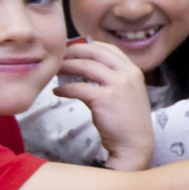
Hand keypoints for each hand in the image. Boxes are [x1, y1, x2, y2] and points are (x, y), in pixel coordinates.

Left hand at [52, 38, 152, 169]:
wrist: (134, 144)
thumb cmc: (126, 121)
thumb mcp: (125, 93)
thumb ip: (111, 78)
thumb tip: (82, 68)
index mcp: (133, 70)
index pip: (108, 48)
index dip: (88, 45)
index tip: (72, 48)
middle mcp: (128, 73)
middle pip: (95, 52)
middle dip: (73, 51)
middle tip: (58, 55)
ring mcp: (118, 85)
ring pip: (85, 66)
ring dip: (66, 66)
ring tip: (54, 70)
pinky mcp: (106, 99)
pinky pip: (78, 87)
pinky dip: (64, 88)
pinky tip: (57, 92)